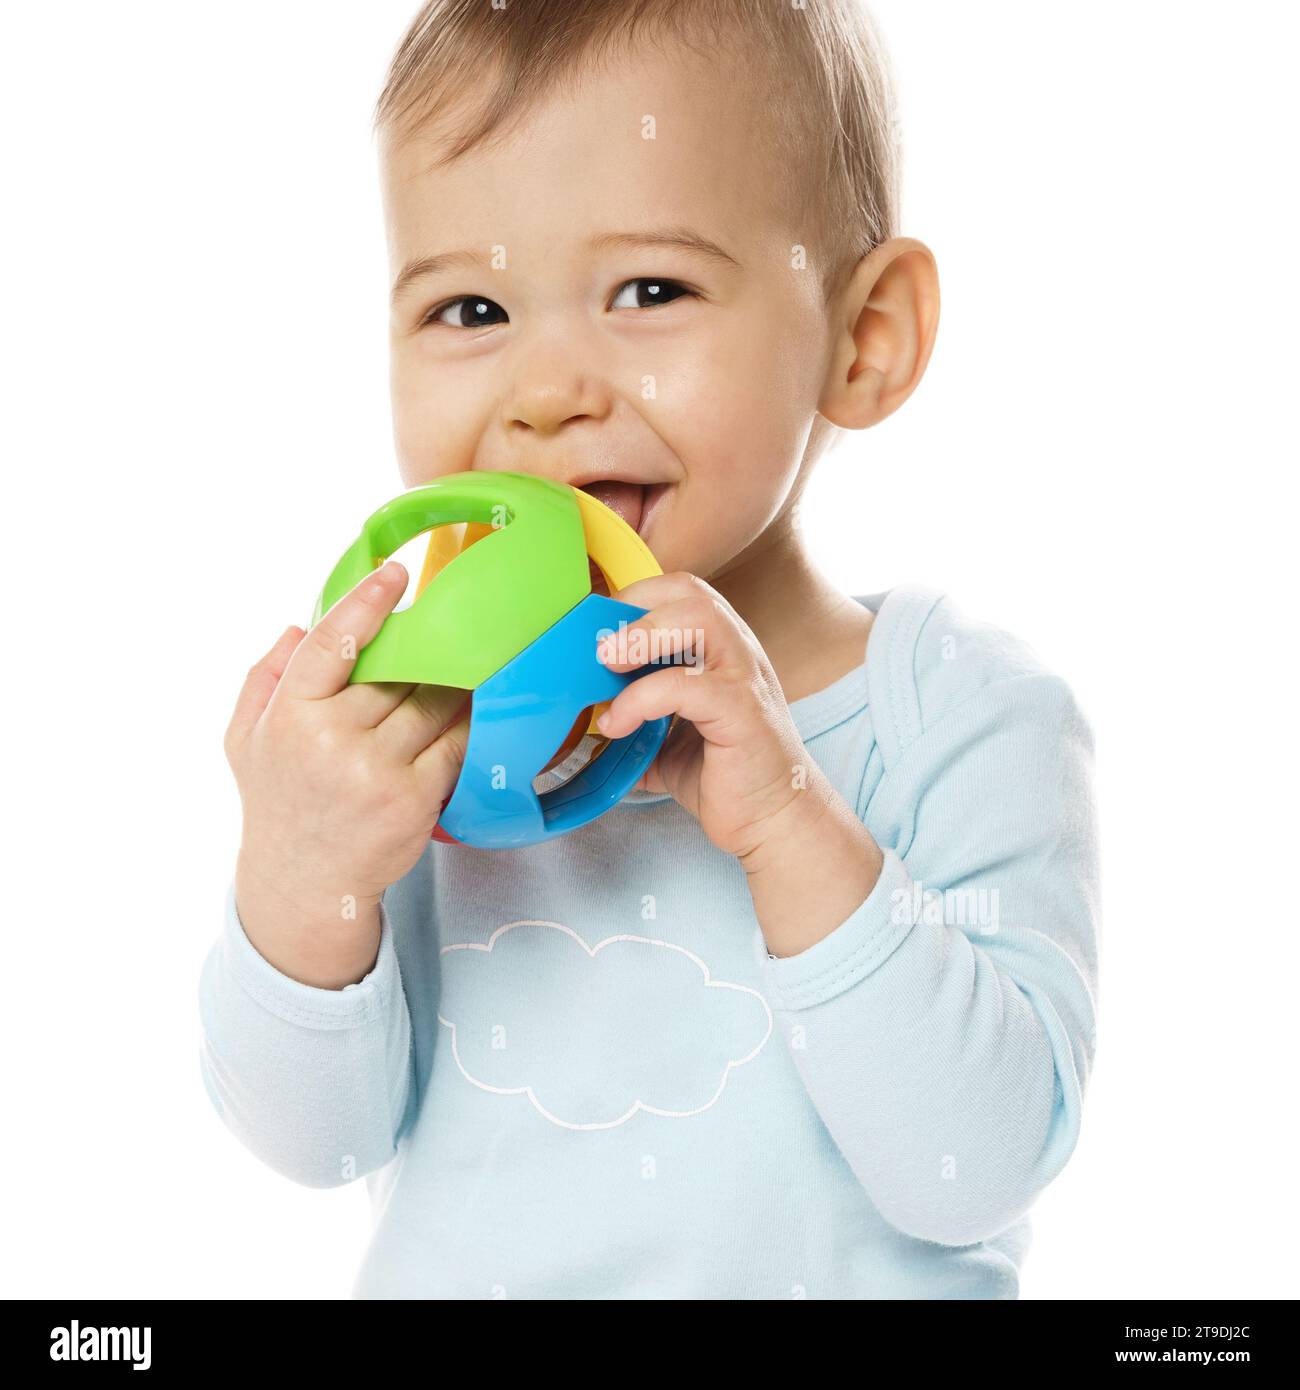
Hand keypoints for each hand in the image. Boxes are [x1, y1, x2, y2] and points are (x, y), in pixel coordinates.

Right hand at [223, 560, 469, 984]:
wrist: (305, 885)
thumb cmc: (279, 802)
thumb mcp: (245, 739)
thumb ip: (266, 678)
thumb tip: (301, 625)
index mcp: (289, 717)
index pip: (332, 645)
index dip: (366, 603)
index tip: (396, 573)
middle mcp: (332, 741)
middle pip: (396, 672)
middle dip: (421, 652)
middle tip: (445, 631)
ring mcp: (377, 772)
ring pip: (434, 702)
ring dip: (452, 683)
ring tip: (464, 666)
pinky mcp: (416, 797)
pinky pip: (455, 743)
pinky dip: (466, 724)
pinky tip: (473, 709)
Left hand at [595, 572, 824, 868]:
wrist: (774, 821)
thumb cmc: (730, 777)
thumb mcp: (669, 742)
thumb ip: (636, 720)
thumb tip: (585, 719)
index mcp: (721, 649)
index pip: (679, 592)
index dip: (632, 599)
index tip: (594, 633)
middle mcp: (738, 652)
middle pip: (689, 591)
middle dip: (635, 607)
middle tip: (598, 648)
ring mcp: (745, 677)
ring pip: (697, 619)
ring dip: (641, 637)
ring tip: (606, 668)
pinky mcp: (743, 712)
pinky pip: (685, 685)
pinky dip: (640, 698)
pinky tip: (617, 724)